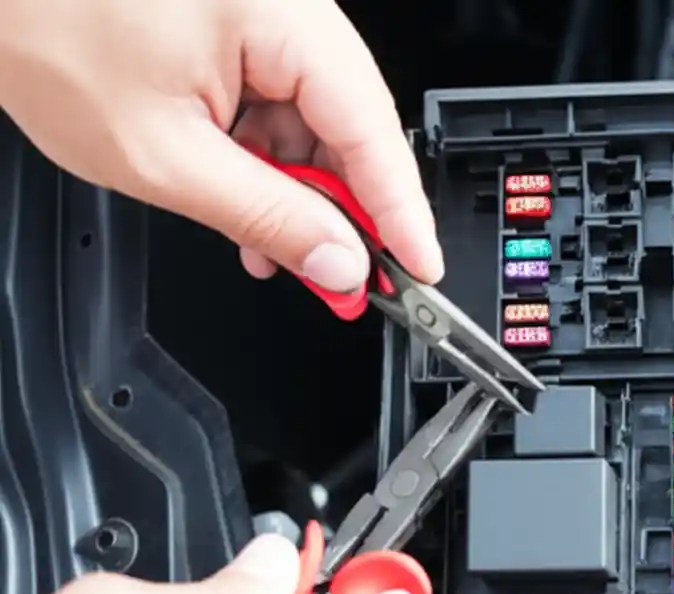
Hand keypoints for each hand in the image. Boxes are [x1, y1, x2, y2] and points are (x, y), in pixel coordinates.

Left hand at [0, 0, 442, 290]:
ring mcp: (263, 14)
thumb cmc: (45, 34)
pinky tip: (251, 202)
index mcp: (279, 17)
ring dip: (302, 186)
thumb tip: (338, 259)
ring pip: (317, 117)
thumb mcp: (163, 156)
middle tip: (348, 277)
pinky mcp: (240, 26)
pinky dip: (270, 155)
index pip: (371, 128)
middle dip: (347, 208)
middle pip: (352, 122)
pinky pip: (281, 100)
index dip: (399, 209)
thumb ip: (264, 215)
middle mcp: (286, 7)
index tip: (419, 267)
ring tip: (273, 248)